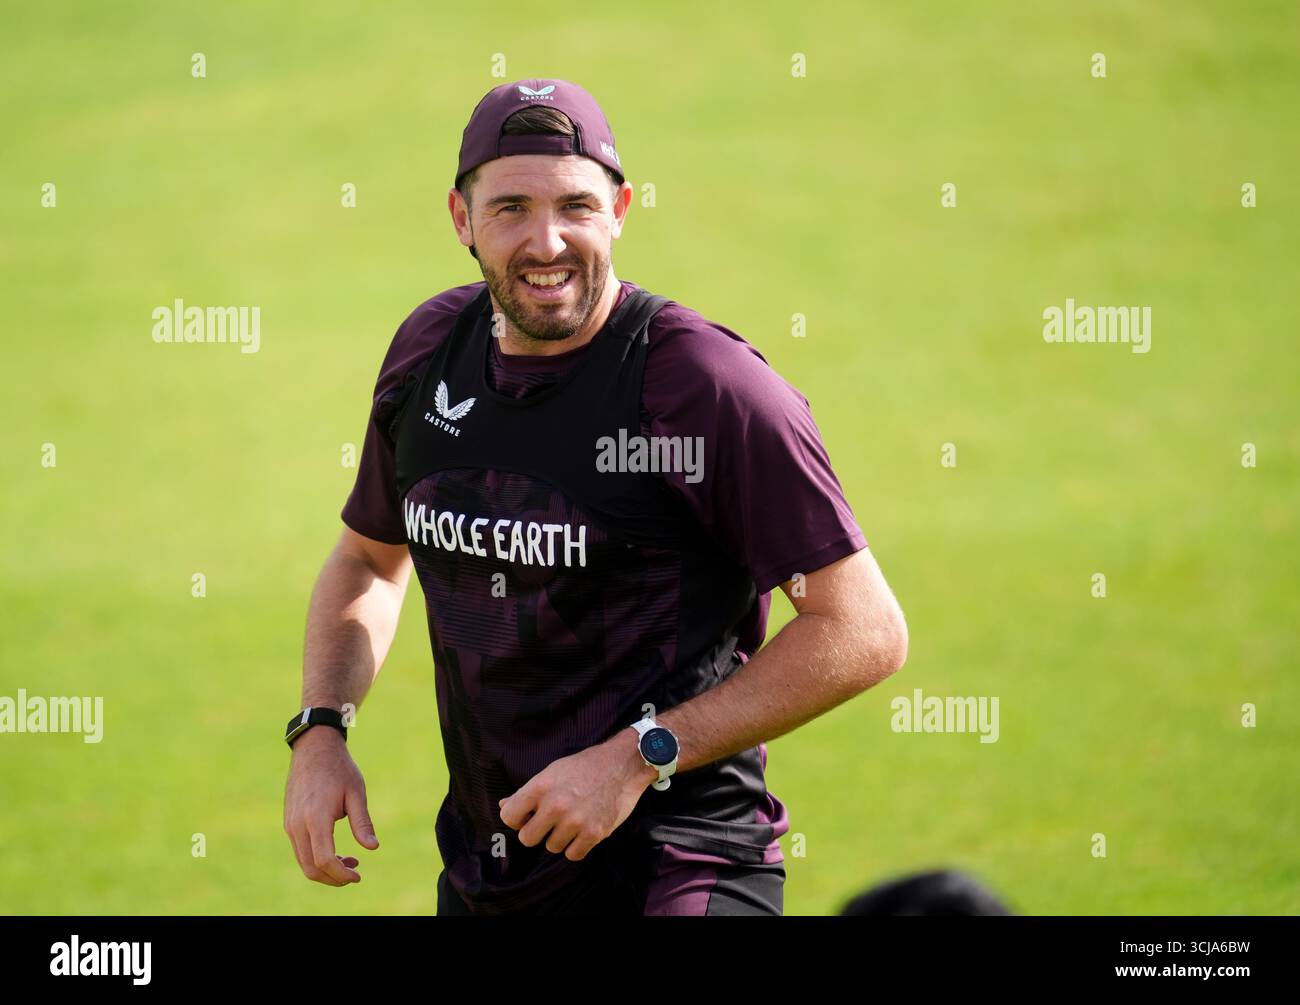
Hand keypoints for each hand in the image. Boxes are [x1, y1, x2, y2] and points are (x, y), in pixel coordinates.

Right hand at [283, 726, 379, 885]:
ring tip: (350, 861)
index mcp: (316, 818)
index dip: (341, 874)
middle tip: (355, 873)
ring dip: (325, 869)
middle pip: (310, 868)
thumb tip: (373, 847)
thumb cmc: (339, 769)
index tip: (358, 875)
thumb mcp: (356, 793)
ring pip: (303, 861)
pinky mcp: (289, 822)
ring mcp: (290, 824)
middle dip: (333, 878)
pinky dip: (316, 858)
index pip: (324, 859)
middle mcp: (297, 825)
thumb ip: (363, 822)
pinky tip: (336, 851)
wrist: (314, 749)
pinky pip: (300, 850)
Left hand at [498, 728, 656, 861]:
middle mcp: (555, 806)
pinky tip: (583, 831)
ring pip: (552, 847)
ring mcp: (575, 821)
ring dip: (560, 838)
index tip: (528, 816)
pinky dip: (577, 846)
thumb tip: (504, 805)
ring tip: (572, 821)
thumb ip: (527, 792)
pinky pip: (573, 855)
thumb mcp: (552, 772)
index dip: (517, 818)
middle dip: (537, 832)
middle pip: (528, 838)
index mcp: (541, 787)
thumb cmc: (585, 766)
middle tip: (550, 822)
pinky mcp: (594, 834)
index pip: (509, 817)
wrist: (622, 765)